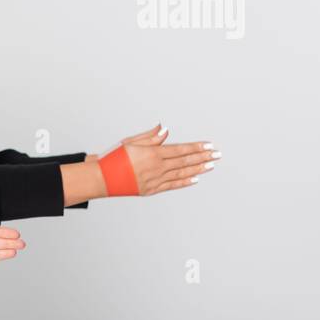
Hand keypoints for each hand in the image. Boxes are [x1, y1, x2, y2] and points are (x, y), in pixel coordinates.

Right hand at [99, 124, 218, 195]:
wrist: (101, 177)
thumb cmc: (113, 157)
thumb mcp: (131, 142)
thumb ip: (151, 137)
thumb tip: (166, 130)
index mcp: (152, 154)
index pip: (180, 149)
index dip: (196, 147)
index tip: (209, 145)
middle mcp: (156, 167)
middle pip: (185, 161)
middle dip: (203, 157)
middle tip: (217, 155)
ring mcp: (155, 180)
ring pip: (181, 174)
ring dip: (198, 169)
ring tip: (211, 166)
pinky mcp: (151, 189)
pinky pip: (172, 185)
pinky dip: (184, 182)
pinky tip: (195, 179)